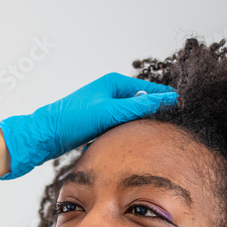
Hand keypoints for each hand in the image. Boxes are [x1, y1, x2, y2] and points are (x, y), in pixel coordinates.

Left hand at [0, 72, 176, 178]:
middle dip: (153, 115)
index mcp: (114, 83)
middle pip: (142, 104)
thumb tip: (168, 101)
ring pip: (131, 118)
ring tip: (153, 136)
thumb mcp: (109, 112)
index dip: (165, 100)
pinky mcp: (98, 123)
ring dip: (138, 127)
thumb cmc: (72, 119)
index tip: (183, 111)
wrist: (43, 136)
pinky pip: (120, 128)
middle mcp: (110, 93)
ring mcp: (104, 108)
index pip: (149, 90)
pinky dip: (125, 135)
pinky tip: (129, 144)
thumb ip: (138, 107)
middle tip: (172, 127)